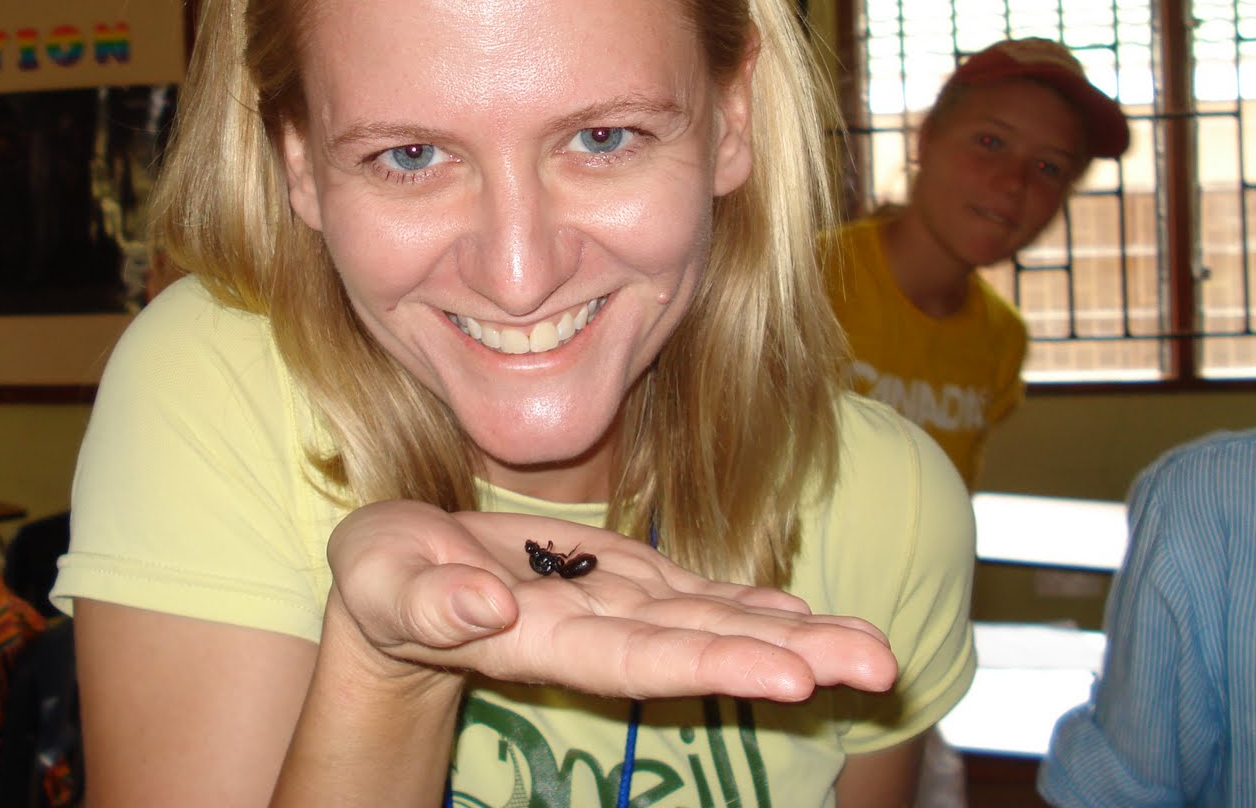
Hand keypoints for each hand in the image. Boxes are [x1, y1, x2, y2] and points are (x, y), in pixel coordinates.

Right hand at [326, 500, 896, 702]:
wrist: (396, 585)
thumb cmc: (378, 581)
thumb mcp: (380, 581)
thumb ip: (429, 600)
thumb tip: (486, 604)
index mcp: (538, 638)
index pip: (637, 657)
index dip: (713, 662)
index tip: (792, 675)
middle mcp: (593, 633)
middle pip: (701, 646)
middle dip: (791, 656)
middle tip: (878, 665)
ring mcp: (613, 608)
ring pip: (714, 621)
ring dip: (796, 635)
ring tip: (873, 648)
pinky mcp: (617, 582)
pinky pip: (694, 596)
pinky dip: (750, 605)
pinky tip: (806, 617)